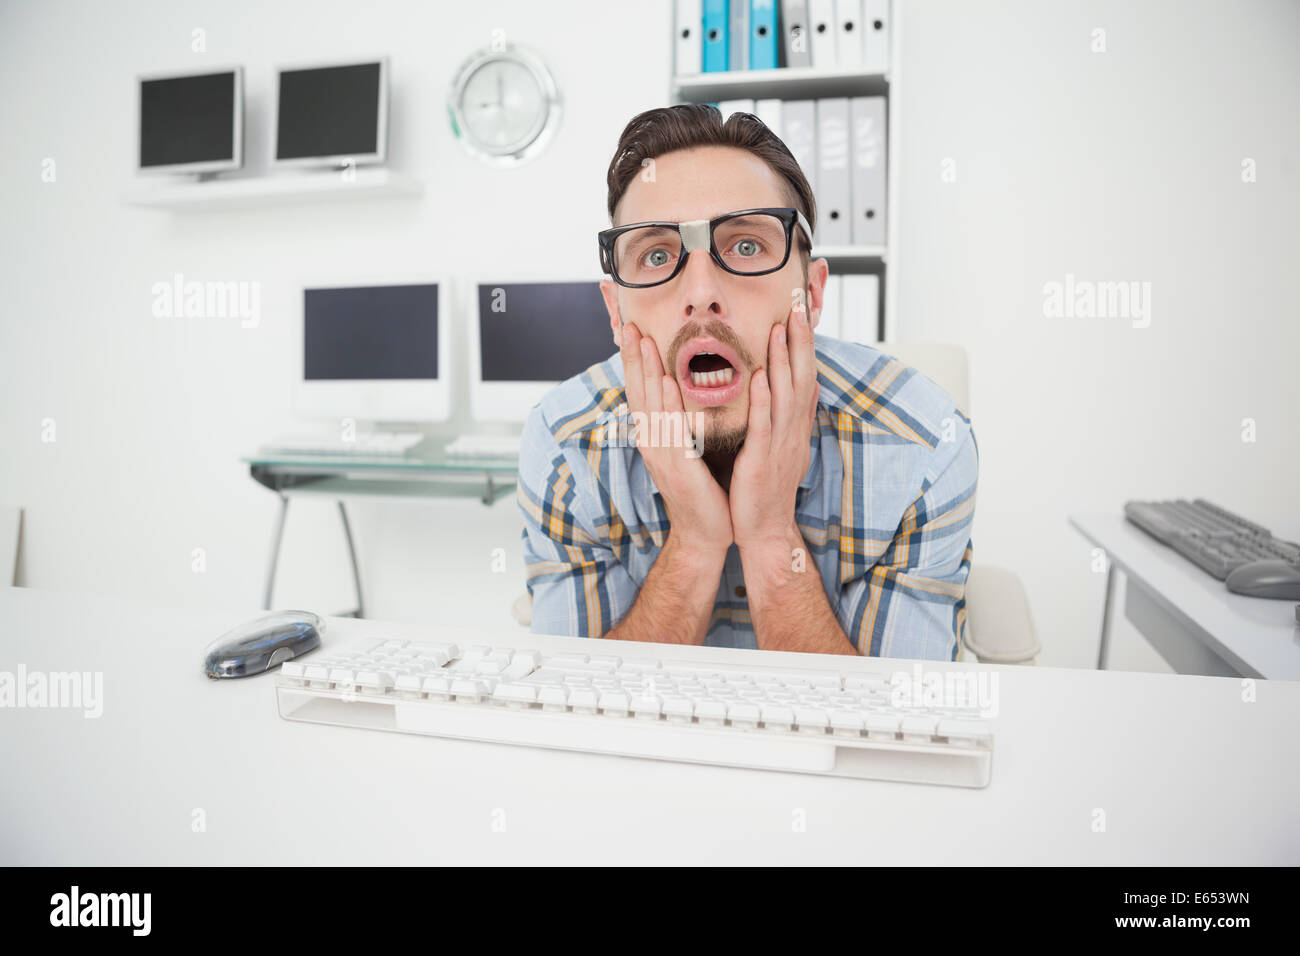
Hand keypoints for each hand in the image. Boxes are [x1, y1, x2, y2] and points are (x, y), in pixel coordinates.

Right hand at [620, 323, 732, 561]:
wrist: (705, 534)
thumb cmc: (703, 490)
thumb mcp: (688, 451)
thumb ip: (683, 423)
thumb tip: (684, 393)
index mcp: (654, 437)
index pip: (641, 391)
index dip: (635, 361)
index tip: (632, 329)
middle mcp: (652, 442)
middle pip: (638, 392)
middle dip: (634, 357)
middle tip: (628, 324)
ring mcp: (662, 455)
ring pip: (651, 405)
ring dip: (647, 371)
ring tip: (645, 340)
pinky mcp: (678, 468)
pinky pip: (674, 429)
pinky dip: (670, 403)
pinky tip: (669, 381)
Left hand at [729, 308, 817, 552]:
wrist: (765, 529)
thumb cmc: (768, 487)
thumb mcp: (785, 445)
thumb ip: (793, 414)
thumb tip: (808, 384)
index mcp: (795, 424)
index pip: (804, 374)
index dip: (805, 342)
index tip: (803, 310)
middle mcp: (793, 429)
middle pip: (801, 376)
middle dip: (801, 339)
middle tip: (800, 304)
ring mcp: (780, 444)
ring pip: (786, 395)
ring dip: (784, 361)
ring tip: (782, 327)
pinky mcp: (762, 460)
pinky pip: (764, 425)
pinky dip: (764, 400)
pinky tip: (760, 376)